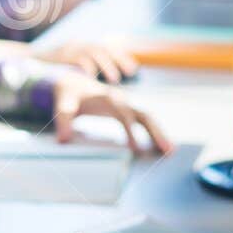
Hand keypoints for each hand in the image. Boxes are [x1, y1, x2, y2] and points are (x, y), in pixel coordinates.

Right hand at [39, 38, 139, 83]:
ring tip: (114, 80)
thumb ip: (83, 68)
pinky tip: (92, 76)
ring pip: (93, 52)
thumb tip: (99, 79)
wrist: (18, 62)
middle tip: (129, 73)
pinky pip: (76, 58)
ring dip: (106, 65)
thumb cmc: (44, 69)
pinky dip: (86, 66)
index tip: (133, 69)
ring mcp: (66, 48)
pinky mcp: (57, 54)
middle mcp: (75, 44)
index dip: (121, 56)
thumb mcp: (66, 65)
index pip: (106, 47)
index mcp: (80, 47)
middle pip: (102, 47)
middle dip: (118, 59)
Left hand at [52, 73, 172, 155]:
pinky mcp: (126, 109)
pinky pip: (144, 120)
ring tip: (170, 151)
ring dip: (159, 133)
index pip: (123, 115)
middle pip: (144, 115)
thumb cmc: (68, 93)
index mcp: (108, 97)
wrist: (71, 81)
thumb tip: (63, 140)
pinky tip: (160, 146)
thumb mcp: (63, 105)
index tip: (135, 148)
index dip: (130, 131)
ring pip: (148, 118)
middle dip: (156, 132)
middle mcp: (121, 99)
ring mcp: (126, 104)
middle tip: (167, 150)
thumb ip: (64, 121)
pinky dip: (153, 132)